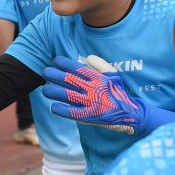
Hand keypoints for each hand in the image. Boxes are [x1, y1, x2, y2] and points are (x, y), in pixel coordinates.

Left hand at [42, 55, 174, 136]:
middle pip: (69, 80)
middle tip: (45, 72)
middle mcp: (92, 89)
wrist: (129, 113)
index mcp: (97, 78)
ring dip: (54, 91)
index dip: (64, 64)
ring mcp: (90, 103)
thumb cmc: (118, 93)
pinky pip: (71, 112)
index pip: (77, 68)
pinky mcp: (89, 117)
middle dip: (55, 75)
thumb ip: (100, 66)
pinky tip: (53, 106)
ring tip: (45, 89)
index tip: (55, 61)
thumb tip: (87, 58)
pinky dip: (61, 109)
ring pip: (67, 95)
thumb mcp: (113, 75)